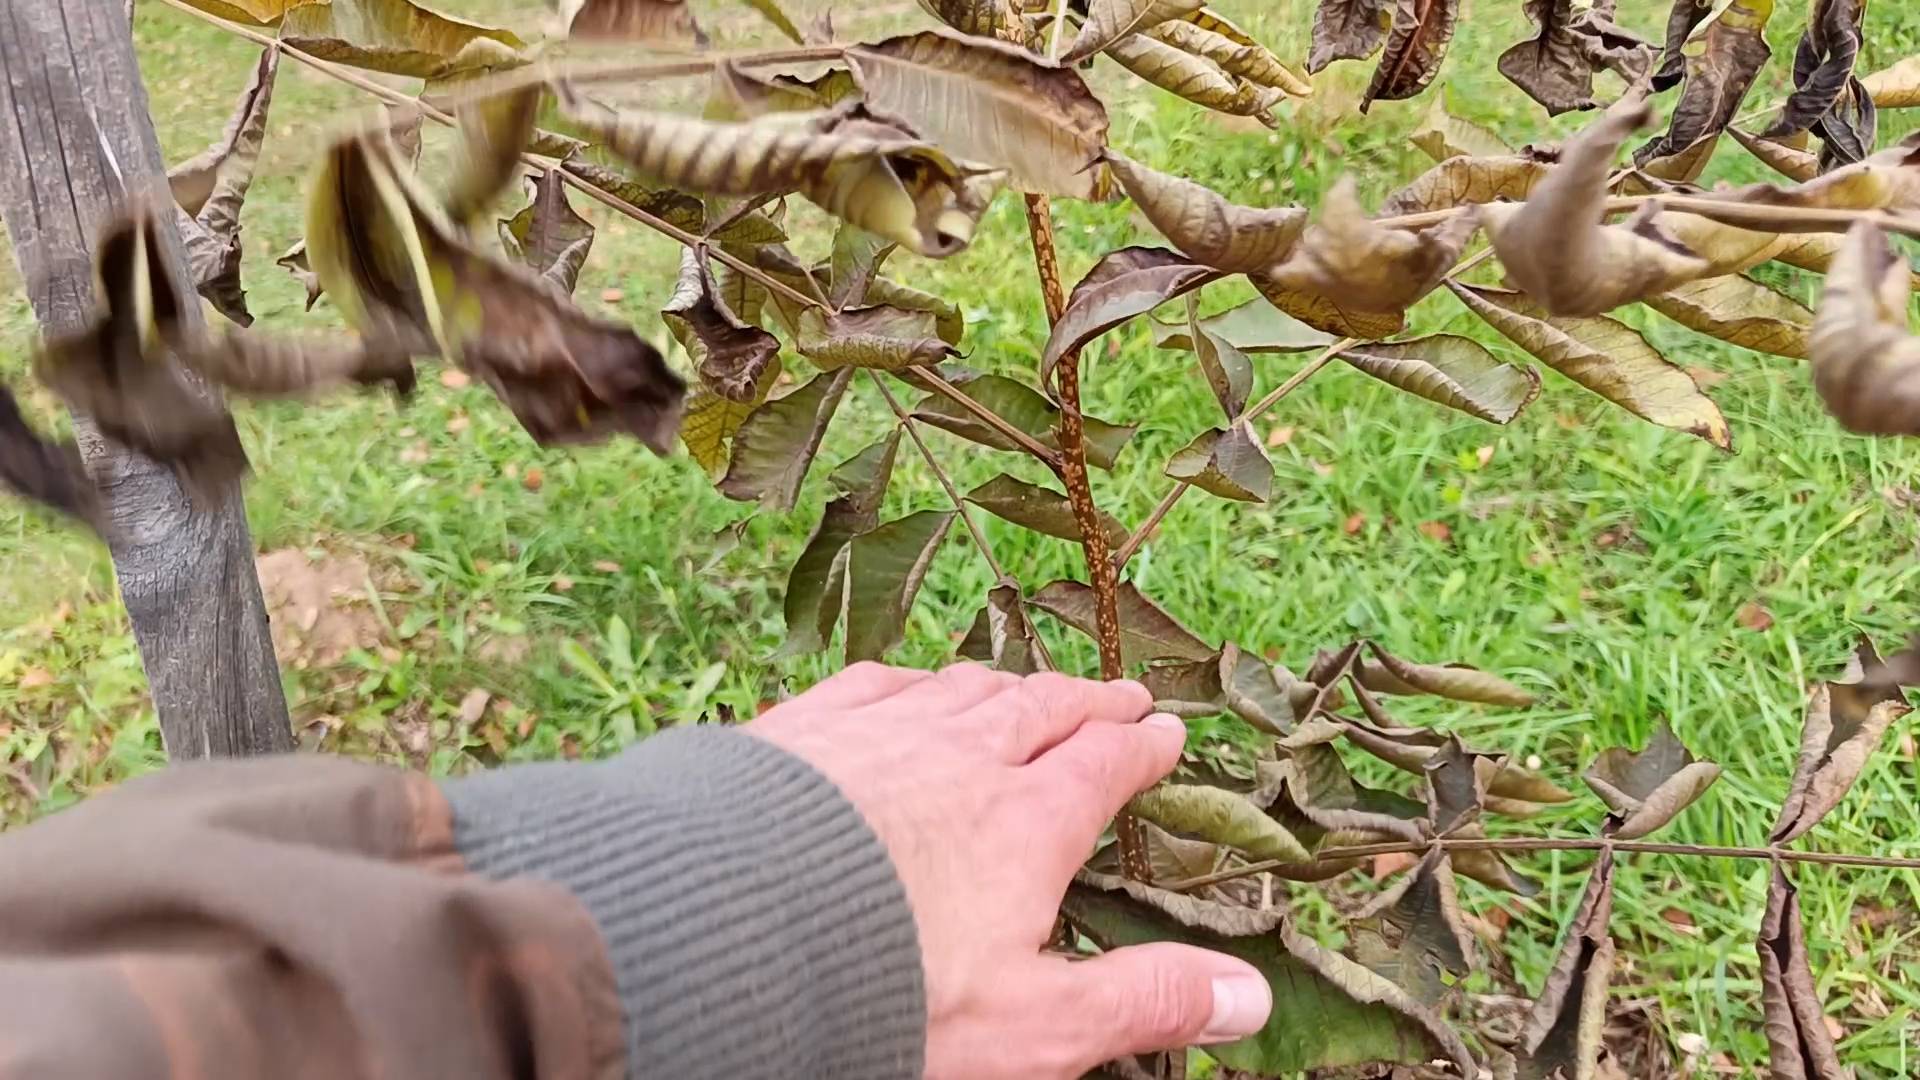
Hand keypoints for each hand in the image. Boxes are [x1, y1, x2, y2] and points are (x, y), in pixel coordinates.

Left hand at [748, 663, 1271, 1078]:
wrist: (723, 939)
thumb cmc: (882, 991)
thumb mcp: (1032, 1026)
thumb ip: (1142, 1001)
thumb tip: (1247, 995)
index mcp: (1025, 823)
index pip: (1102, 767)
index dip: (1140, 748)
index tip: (1166, 731)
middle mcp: (960, 757)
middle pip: (1041, 711)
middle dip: (1088, 703)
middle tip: (1121, 695)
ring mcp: (876, 733)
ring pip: (960, 689)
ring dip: (1004, 684)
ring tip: (1025, 684)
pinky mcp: (800, 730)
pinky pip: (872, 683)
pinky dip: (907, 679)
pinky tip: (902, 684)